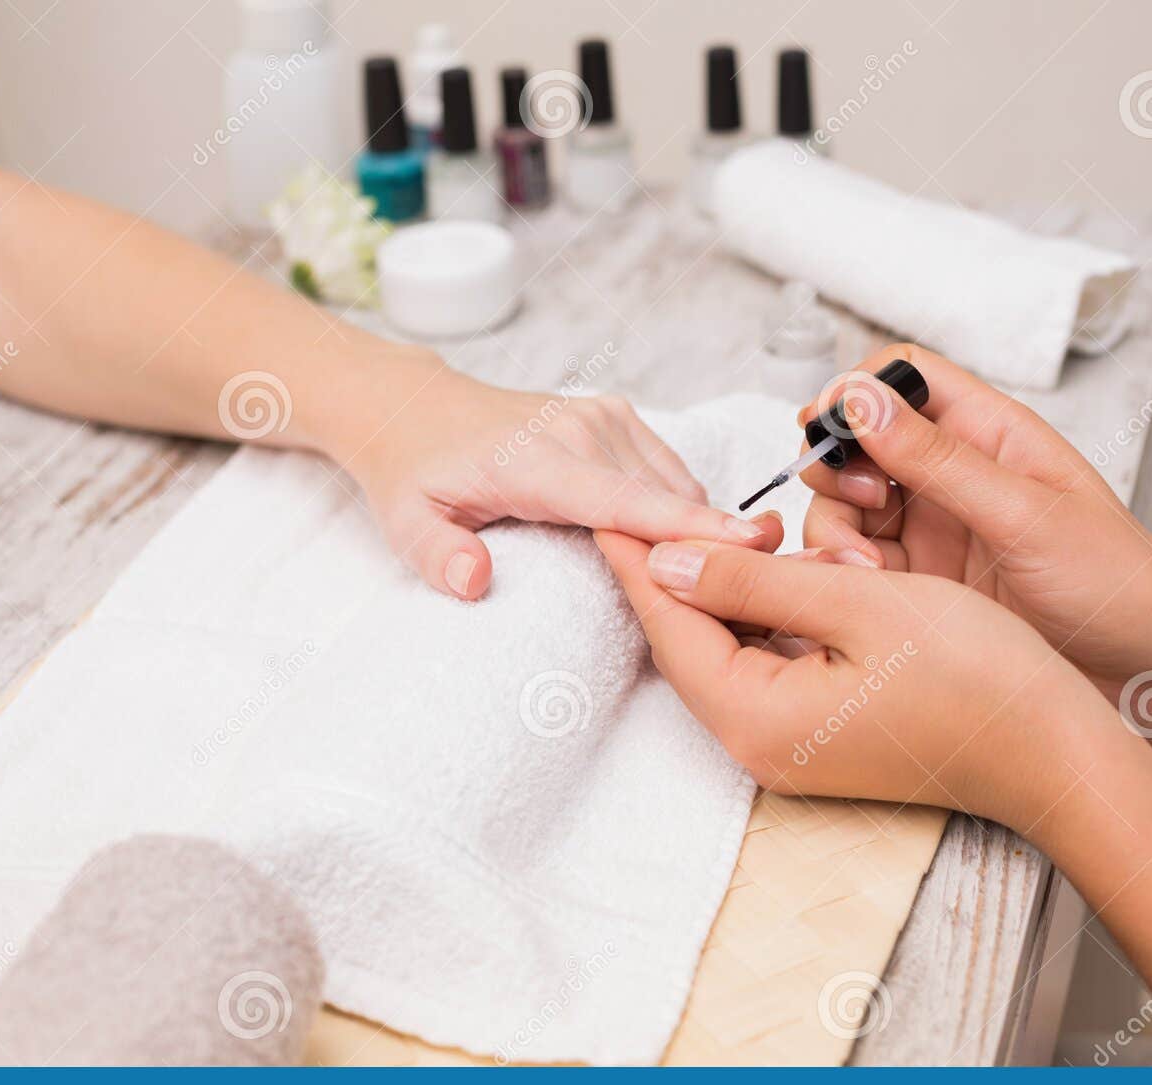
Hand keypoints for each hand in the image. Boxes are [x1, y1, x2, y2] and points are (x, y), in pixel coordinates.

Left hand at [316, 353, 773, 598]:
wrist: (415, 410)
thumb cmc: (416, 474)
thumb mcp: (405, 525)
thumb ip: (438, 557)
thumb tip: (474, 582)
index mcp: (536, 459)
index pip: (625, 501)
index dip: (685, 526)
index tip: (745, 544)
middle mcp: (580, 429)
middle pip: (664, 498)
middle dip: (703, 547)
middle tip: (729, 606)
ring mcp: (603, 417)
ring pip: (676, 484)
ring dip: (697, 530)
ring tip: (713, 581)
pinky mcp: (617, 416)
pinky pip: (667, 469)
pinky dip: (682, 506)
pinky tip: (680, 545)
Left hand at [595, 530, 1146, 831]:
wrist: (1055, 752)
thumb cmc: (977, 677)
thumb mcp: (858, 602)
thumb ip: (754, 580)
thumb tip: (668, 559)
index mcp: (757, 717)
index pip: (671, 626)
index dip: (636, 559)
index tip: (604, 505)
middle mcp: (761, 744)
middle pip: (690, 642)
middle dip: (678, 569)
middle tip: (654, 502)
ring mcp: (792, 746)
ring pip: (730, 649)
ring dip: (728, 588)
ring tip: (719, 525)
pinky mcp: (821, 736)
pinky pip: (768, 664)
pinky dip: (765, 614)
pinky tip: (774, 570)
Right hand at [797, 343, 1151, 720]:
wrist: (1151, 678)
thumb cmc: (1120, 588)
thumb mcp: (1026, 515)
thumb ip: (938, 460)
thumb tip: (863, 400)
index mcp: (992, 435)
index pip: (903, 377)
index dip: (855, 392)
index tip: (826, 429)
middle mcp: (956, 478)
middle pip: (859, 444)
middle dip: (837, 468)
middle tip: (858, 505)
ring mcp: (936, 533)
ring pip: (848, 508)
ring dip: (837, 531)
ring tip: (868, 574)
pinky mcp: (925, 588)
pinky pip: (860, 566)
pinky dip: (845, 576)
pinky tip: (871, 599)